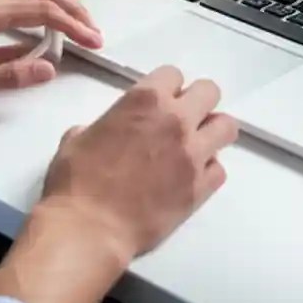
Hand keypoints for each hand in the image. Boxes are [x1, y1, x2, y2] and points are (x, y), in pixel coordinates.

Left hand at [0, 0, 103, 111]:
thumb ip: (11, 76)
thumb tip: (49, 68)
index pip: (42, 11)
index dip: (72, 25)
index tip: (93, 41)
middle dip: (73, 9)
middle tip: (94, 32)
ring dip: (60, 3)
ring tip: (83, 20)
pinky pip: (19, 1)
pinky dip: (43, 5)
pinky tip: (54, 16)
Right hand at [0, 67, 238, 302]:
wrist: (89, 228)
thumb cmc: (75, 182)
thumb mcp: (78, 138)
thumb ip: (103, 125)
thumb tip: (106, 132)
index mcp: (145, 101)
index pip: (173, 74)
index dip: (167, 87)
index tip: (162, 100)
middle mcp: (176, 120)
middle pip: (209, 92)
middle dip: (198, 102)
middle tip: (184, 118)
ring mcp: (193, 153)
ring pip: (226, 127)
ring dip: (212, 132)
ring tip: (196, 145)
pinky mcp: (201, 186)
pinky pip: (220, 169)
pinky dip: (208, 171)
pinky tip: (190, 178)